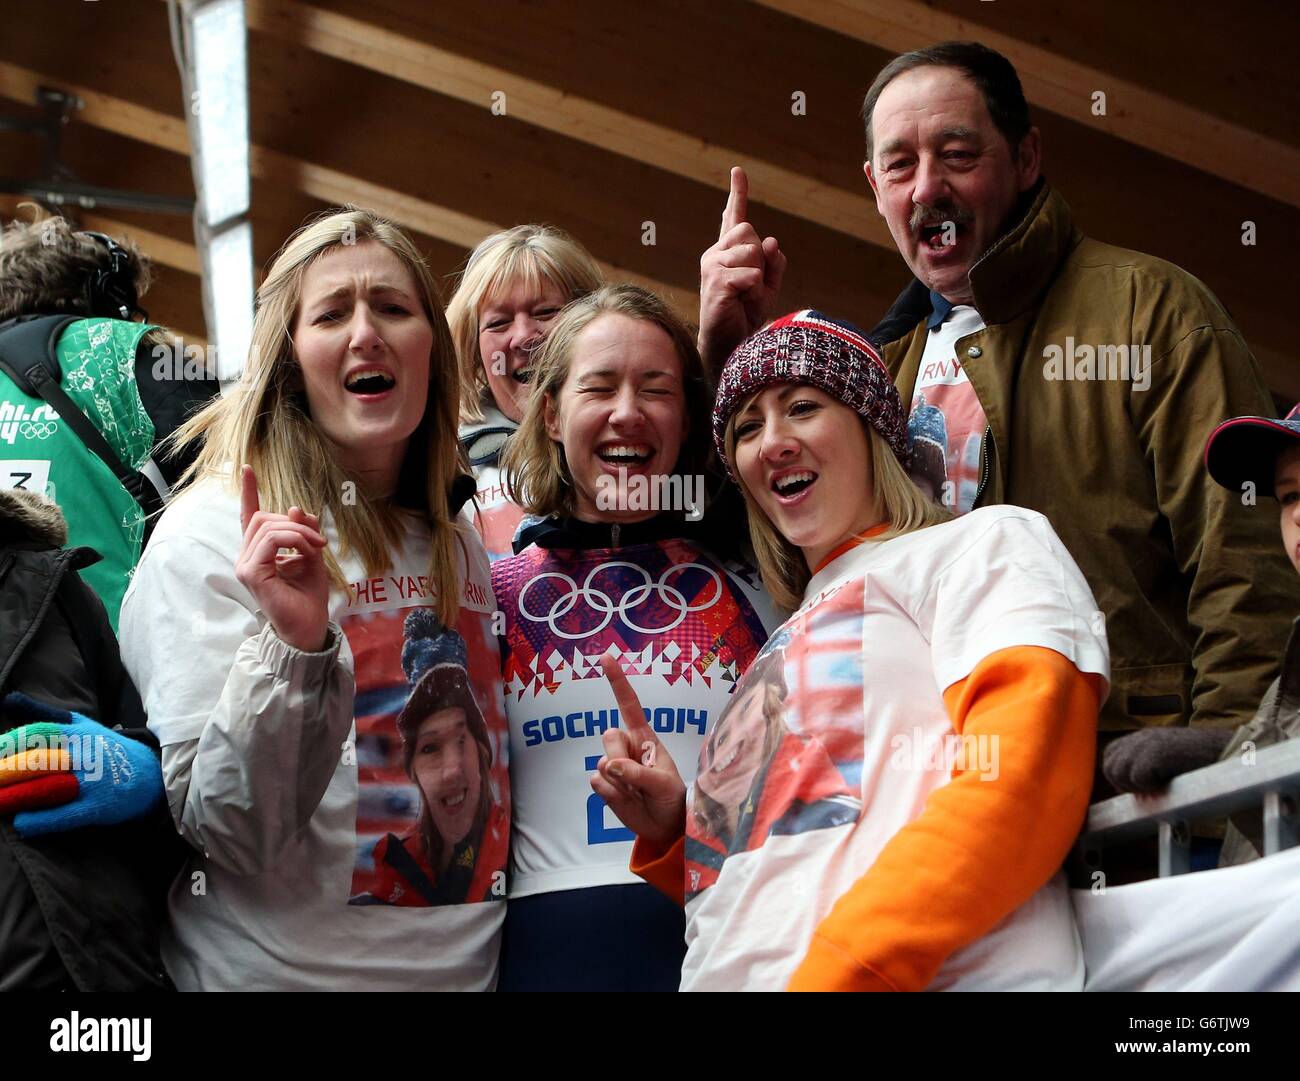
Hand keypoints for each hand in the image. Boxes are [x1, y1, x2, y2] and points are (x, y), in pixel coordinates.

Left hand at [0, 693, 164, 837]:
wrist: (150, 775)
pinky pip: (66, 814)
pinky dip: (42, 820)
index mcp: (78, 733)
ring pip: (47, 788)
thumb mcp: (81, 725)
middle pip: (37, 762)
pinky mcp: (98, 806)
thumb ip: (44, 715)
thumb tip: (9, 699)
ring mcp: (92, 781)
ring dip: (15, 796)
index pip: (37, 733)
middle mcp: (85, 754)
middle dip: (5, 772)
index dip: (9, 743)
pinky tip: (21, 823)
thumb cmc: (105, 750)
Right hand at [235, 464, 330, 651]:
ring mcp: (245, 565)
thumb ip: (303, 532)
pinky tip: (308, 551)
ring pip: (267, 526)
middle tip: (319, 541)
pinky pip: (272, 539)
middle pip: (263, 518)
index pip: (248, 517)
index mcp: (258, 552)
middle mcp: (246, 557)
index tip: (248, 468)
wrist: (310, 625)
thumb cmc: (309, 595)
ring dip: (299, 532)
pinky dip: (295, 539)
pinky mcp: (251, 572)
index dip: (249, 492)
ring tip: (317, 548)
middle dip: (294, 522)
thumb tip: (294, 508)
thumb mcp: (312, 554)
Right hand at [590, 655, 686, 845]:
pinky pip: (595, 782)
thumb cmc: (671, 797)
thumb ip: (638, 773)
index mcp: (645, 737)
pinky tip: (625, 799)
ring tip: (637, 792)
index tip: (605, 657)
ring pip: (601, 763)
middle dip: (621, 757)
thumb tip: (608, 765)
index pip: (628, 704)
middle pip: (609, 737)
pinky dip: (610, 795)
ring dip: (619, 781)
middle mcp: (626, 747)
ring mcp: (613, 766)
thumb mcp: (663, 784)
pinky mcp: (604, 785)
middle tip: (640, 777)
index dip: (617, 681)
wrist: (665, 827)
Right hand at [697, 166, 786, 372]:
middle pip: (751, 233)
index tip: (738, 171)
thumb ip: (774, 263)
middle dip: (761, 260)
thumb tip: (771, 241)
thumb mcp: (768, 286)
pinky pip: (751, 275)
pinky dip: (755, 292)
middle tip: (751, 287)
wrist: (729, 345)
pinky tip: (741, 303)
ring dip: (759, 279)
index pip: (734, 218)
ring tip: (745, 298)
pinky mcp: (716, 281)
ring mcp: (712, 265)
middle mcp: (716, 253)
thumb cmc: (745, 315)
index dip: (737, 194)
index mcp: (727, 252)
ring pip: (753, 253)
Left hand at [1102, 727, 1234, 792]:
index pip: (1109, 755)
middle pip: (1109, 765)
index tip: (1138, 788)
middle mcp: (1142, 737)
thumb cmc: (1201, 766)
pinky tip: (1166, 784)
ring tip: (1158, 787)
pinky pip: (1137, 775)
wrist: (1231, 755)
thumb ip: (1143, 768)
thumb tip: (1119, 788)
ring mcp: (1149, 742)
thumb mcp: (1166, 763)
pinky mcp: (1158, 751)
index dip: (1119, 776)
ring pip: (1119, 771)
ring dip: (1136, 786)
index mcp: (1142, 738)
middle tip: (1150, 790)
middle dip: (1124, 784)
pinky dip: (1149, 786)